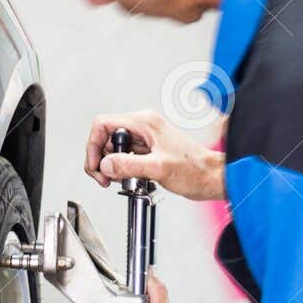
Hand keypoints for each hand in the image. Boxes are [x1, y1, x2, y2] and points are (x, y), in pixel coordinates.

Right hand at [84, 110, 225, 201]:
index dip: (93, 146)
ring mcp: (145, 139)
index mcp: (145, 122)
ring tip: (121, 180)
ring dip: (112, 168)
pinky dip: (122, 171)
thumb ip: (129, 165)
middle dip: (101, 160)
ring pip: (113, 149)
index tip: (96, 166)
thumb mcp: (158, 168)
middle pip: (105, 138)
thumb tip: (106, 165)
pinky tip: (131, 180)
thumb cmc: (194, 170)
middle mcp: (143, 127)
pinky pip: (124, 158)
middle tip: (106, 179)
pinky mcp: (147, 151)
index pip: (103, 125)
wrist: (209, 177)